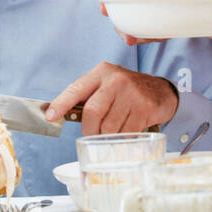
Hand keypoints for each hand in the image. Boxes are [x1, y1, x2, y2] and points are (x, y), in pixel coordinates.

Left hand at [45, 62, 178, 134]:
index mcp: (101, 72)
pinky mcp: (144, 108)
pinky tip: (125, 132)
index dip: (61, 104)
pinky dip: (122, 138)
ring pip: (108, 127)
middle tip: (93, 133)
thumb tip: (57, 113)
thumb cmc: (126, 92)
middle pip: (92, 112)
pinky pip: (126, 133)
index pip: (76, 89)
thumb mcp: (105, 86)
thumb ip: (86, 97)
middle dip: (89, 129)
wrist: (160, 91)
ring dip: (107, 136)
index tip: (50, 117)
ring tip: (113, 131)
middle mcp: (116, 80)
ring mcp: (132, 94)